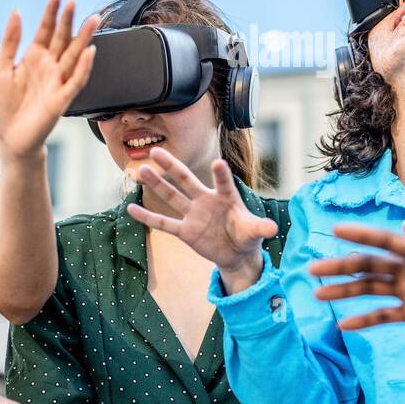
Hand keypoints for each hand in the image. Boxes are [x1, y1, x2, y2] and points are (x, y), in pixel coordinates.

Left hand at [0, 0, 97, 158]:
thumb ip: (10, 41)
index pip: (45, 30)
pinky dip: (83, 68)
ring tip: (92, 21)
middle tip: (74, 3)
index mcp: (33, 57)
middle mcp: (48, 67)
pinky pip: (75, 81)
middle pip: (62, 39)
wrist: (8, 136)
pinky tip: (89, 53)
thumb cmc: (3, 105)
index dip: (51, 13)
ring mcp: (56, 82)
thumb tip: (15, 12)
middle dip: (68, 21)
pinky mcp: (61, 99)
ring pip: (74, 56)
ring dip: (83, 39)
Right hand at [126, 146, 276, 276]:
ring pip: (171, 197)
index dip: (221, 174)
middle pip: (186, 180)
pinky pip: (163, 223)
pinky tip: (130, 208)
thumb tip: (273, 229)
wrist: (236, 253)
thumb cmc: (246, 235)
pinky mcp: (185, 231)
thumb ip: (260, 228)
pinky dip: (147, 218)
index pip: (223, 183)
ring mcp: (193, 215)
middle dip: (172, 166)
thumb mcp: (255, 233)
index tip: (217, 163)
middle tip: (156, 150)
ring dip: (156, 184)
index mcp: (226, 198)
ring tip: (140, 170)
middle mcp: (206, 201)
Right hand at [309, 224, 404, 328]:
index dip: (363, 234)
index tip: (336, 229)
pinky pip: (384, 316)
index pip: (387, 240)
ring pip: (369, 290)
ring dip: (344, 291)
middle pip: (368, 265)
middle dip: (341, 266)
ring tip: (317, 294)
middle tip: (312, 268)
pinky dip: (363, 320)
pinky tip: (342, 324)